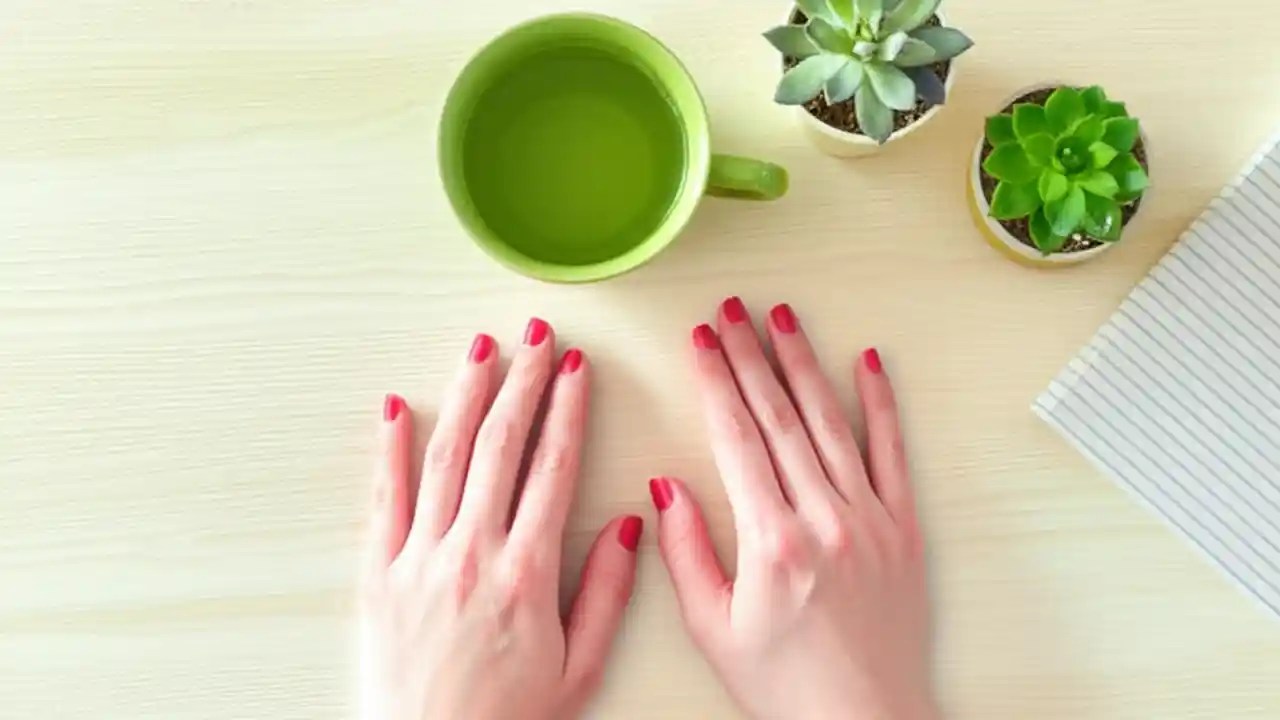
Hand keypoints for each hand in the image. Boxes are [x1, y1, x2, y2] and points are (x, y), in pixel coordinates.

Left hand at [358, 320, 642, 719]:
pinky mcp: (379, 573)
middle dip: (522, 382)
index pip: (553, 468)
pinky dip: (390, 449)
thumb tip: (629, 522)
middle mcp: (470, 554)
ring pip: (444, 457)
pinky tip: (397, 408)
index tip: (577, 370)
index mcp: (526, 574)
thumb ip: (607, 591)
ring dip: (464, 396)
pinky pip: (384, 497)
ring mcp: (419, 558)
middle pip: (500, 446)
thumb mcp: (579, 667)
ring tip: (480, 350)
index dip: (567, 410)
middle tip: (535, 338)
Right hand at [652, 299, 935, 719]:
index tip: (701, 339)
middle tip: (732, 309)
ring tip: (784, 317)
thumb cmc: (788, 688)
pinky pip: (892, 452)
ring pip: (832, 421)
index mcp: (772, 540)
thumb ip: (684, 554)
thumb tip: (666, 488)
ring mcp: (871, 518)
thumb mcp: (713, 629)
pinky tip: (867, 362)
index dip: (715, 380)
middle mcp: (825, 517)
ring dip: (803, 363)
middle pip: (780, 416)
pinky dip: (881, 403)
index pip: (736, 437)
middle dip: (751, 354)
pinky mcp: (904, 528)